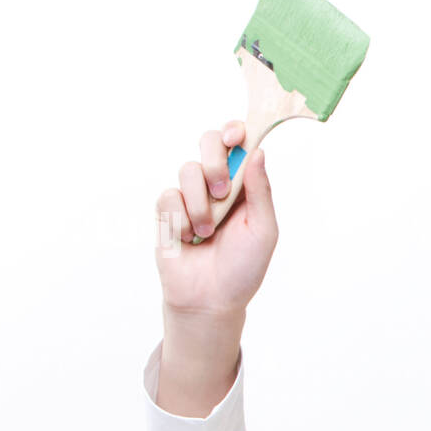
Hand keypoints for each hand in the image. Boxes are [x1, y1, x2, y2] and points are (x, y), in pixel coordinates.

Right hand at [154, 121, 278, 320]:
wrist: (211, 299)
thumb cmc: (244, 268)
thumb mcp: (263, 230)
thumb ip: (261, 192)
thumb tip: (258, 152)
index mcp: (245, 186)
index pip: (239, 145)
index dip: (235, 131)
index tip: (235, 135)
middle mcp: (217, 184)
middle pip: (208, 142)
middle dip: (215, 161)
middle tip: (223, 191)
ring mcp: (190, 195)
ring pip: (187, 169)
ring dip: (201, 204)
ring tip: (208, 232)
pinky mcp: (166, 210)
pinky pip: (169, 195)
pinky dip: (181, 219)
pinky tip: (189, 238)